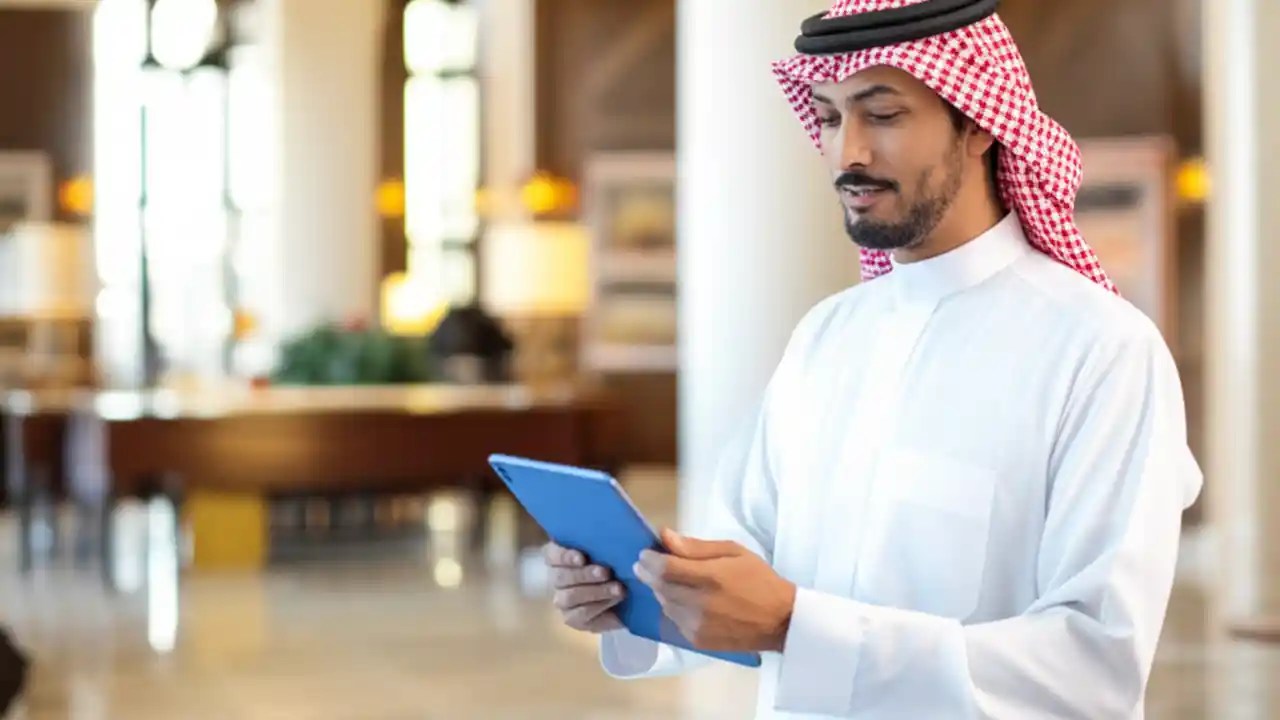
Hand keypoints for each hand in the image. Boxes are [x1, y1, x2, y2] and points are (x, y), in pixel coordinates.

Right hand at [543, 542, 625, 632]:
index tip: (582, 557)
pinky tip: (615, 601)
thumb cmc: (621, 562)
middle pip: (559, 577)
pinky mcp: (573, 619)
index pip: (551, 554)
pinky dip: (598, 607)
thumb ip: (613, 537)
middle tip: (606, 572)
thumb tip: (620, 525)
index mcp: (562, 555)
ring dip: (594, 592)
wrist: (633, 593)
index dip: (563, 556)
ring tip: (618, 589)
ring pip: (569, 597)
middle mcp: (558, 578)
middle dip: (584, 575)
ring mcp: (563, 600)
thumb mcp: (618, 547)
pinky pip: (578, 615)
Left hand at [635, 528, 795, 652]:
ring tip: (669, 581)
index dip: (649, 559)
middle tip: (646, 564)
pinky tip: (683, 600)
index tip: (644, 553)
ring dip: (661, 591)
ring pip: (664, 604)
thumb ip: (696, 547)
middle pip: (660, 586)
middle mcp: (700, 604)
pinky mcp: (697, 641)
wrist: (780, 620)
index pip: (665, 568)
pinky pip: (674, 620)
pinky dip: (673, 608)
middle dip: (649, 573)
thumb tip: (665, 536)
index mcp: (710, 577)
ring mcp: (697, 625)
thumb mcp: (733, 552)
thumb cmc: (759, 580)